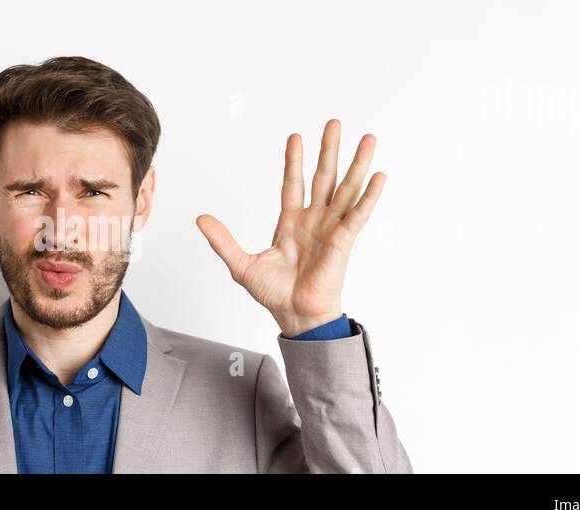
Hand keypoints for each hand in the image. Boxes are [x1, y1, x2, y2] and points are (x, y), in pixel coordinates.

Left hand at [197, 119, 385, 335]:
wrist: (294, 316)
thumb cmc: (274, 294)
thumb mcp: (241, 264)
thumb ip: (222, 240)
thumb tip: (200, 219)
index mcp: (291, 223)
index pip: (294, 183)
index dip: (294, 161)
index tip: (296, 137)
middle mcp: (314, 221)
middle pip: (324, 177)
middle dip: (329, 150)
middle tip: (333, 123)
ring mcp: (331, 228)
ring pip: (346, 188)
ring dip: (357, 163)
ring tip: (368, 138)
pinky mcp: (344, 241)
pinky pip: (358, 214)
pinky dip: (370, 196)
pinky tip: (379, 176)